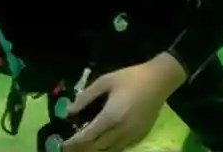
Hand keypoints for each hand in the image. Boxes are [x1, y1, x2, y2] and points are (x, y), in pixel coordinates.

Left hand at [62, 54, 186, 151]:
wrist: (159, 80)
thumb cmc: (131, 77)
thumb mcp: (105, 81)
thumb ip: (85, 97)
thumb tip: (69, 110)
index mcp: (110, 117)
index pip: (87, 137)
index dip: (73, 143)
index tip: (62, 145)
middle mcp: (120, 131)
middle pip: (96, 148)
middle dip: (80, 150)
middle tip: (69, 148)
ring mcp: (131, 136)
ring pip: (108, 151)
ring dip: (94, 151)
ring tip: (83, 148)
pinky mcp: (140, 137)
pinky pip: (120, 148)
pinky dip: (108, 149)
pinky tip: (102, 144)